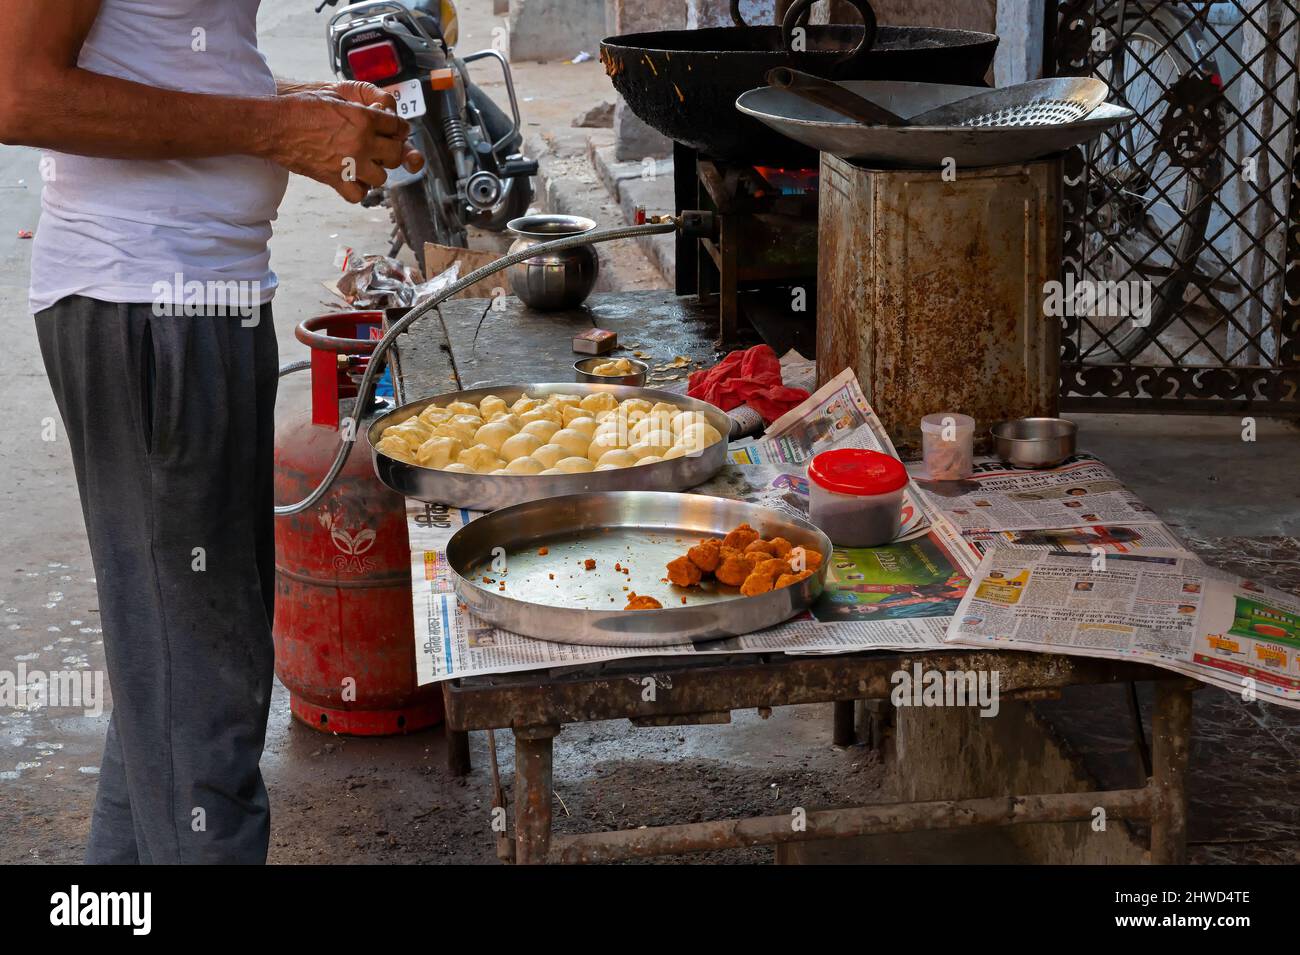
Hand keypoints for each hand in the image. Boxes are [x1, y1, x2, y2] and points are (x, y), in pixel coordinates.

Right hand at [269, 85, 420, 201]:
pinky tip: (353, 181)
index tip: (395, 132)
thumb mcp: (335, 96)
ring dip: (375, 172)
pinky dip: (358, 190)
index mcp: (363, 117)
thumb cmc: (301, 107)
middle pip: (395, 154)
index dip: (398, 129)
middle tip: (382, 150)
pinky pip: (359, 195)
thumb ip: (360, 106)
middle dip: (391, 151)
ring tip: (365, 165)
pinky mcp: (335, 179)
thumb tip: (380, 111)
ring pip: (382, 177)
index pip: (398, 126)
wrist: (275, 125)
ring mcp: (350, 163)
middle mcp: (361, 141)